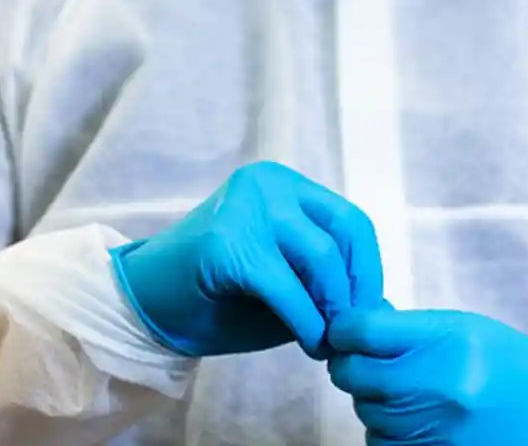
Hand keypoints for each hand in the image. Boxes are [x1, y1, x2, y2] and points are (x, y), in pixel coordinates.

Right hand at [110, 162, 382, 358]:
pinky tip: (309, 343)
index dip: (368, 269)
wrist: (144, 306)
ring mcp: (246, 208)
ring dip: (332, 309)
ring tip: (328, 341)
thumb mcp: (285, 281)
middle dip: (355, 290)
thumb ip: (327, 284)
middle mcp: (267, 184)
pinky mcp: (227, 243)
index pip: (349, 221)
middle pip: (342, 233)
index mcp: (283, 185)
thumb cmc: (218, 296)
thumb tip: (383, 304)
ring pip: (320, 258)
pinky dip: (306, 321)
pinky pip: (286, 288)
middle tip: (352, 331)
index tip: (367, 310)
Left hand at [328, 309, 527, 445]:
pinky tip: (418, 419)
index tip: (345, 329)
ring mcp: (435, 432)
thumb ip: (408, 328)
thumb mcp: (466, 329)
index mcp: (449, 344)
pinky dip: (387, 431)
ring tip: (411, 391)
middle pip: (352, 374)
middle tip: (371, 358)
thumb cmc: (513, 366)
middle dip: (352, 363)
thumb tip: (348, 325)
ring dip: (373, 399)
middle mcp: (439, 390)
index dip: (342, 327)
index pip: (360, 331)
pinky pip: (378, 443)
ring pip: (363, 411)